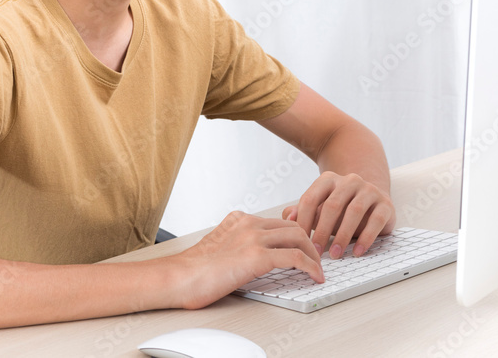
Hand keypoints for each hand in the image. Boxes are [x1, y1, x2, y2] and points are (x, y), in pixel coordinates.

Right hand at [167, 211, 323, 309]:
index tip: (306, 245)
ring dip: (314, 254)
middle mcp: (248, 224)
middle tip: (318, 257)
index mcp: (240, 220)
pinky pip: (295, 258)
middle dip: (310, 241)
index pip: (278, 221)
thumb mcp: (219, 246)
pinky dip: (311, 267)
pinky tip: (315, 276)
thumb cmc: (194, 270)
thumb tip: (252, 257)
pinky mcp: (256, 256)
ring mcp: (253, 238)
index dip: (297, 233)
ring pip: (298, 238)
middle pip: (293, 226)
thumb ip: (237, 243)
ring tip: (319, 268)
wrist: (179, 278)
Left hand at [282, 171, 395, 259]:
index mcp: (328, 180)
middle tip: (317, 252)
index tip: (300, 241)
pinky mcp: (385, 203)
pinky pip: (376, 220)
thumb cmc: (340, 210)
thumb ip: (301, 212)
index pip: (311, 198)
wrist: (371, 202)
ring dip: (343, 236)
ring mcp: (369, 190)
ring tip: (335, 254)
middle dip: (322, 231)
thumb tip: (288, 218)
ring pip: (354, 211)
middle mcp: (349, 180)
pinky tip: (357, 251)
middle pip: (332, 205)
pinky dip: (366, 238)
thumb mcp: (319, 210)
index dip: (303, 221)